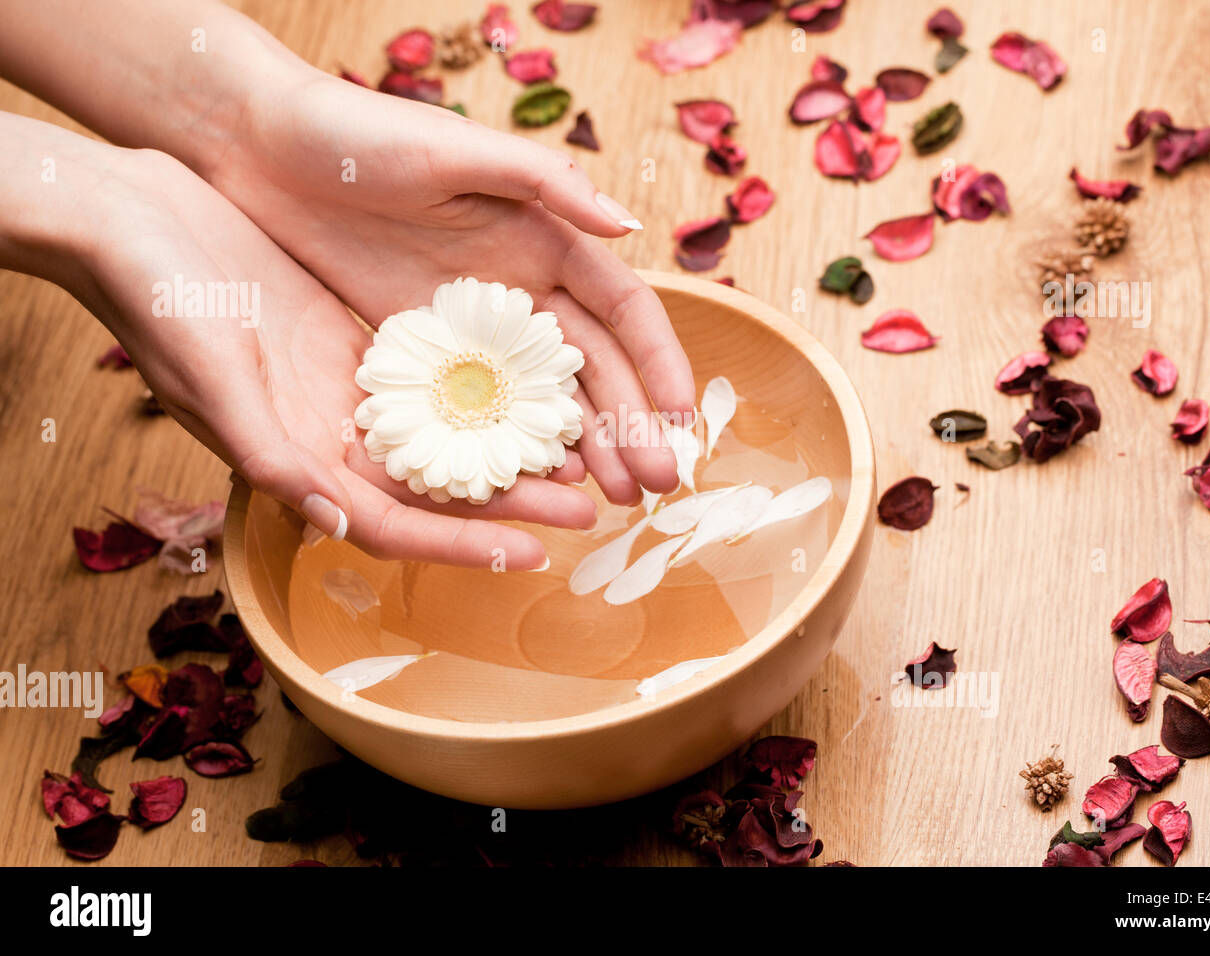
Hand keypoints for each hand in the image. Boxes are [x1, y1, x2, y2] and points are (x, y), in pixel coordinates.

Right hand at [68, 143, 596, 567]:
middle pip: (437, 488)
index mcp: (299, 463)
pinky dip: (484, 388)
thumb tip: (334, 524)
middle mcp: (332, 438)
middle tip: (588, 507)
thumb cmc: (159, 301)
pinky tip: (537, 385)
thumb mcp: (214, 378)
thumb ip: (271, 457)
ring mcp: (350, 391)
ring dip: (509, 449)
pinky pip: (438, 376)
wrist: (136, 220)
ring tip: (581, 457)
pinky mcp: (361, 341)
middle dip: (510, 502)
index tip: (533, 553)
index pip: (396, 525)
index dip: (461, 545)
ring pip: (447, 436)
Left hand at [206, 69, 693, 505]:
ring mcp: (475, 328)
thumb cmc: (364, 134)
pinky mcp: (425, 353)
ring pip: (546, 399)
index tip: (682, 418)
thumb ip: (544, 182)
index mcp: (545, 238)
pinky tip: (541, 483)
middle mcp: (522, 289)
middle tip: (654, 486)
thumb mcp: (457, 150)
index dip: (659, 363)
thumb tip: (629, 226)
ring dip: (586, 447)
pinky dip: (516, 446)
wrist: (265, 153)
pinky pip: (482, 410)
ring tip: (616, 498)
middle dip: (632, 424)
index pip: (623, 310)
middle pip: (595, 367)